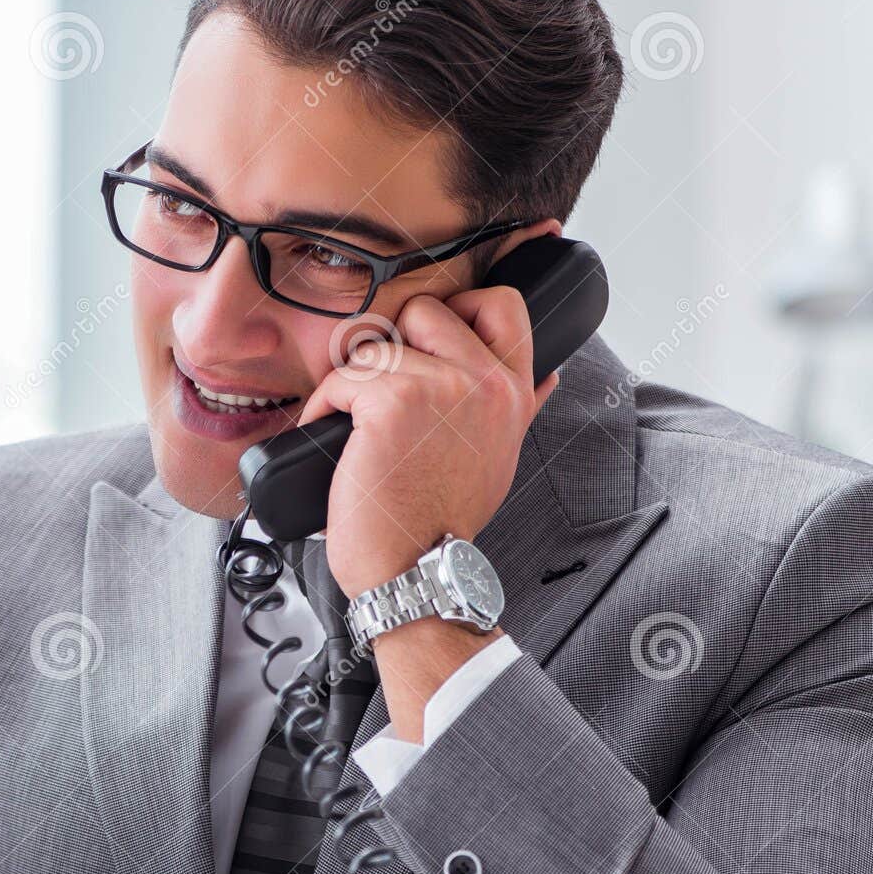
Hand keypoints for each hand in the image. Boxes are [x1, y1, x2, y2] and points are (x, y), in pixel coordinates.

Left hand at [297, 288, 557, 598]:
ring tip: (355, 429)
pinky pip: (343, 376)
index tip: (429, 340)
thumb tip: (547, 376)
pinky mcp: (392, 401)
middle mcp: (484, 383)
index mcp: (512, 393)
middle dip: (393, 346)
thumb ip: (517, 408)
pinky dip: (325, 407)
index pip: (502, 304)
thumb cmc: (444, 522)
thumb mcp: (500, 457)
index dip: (459, 307)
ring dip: (352, 385)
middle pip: (426, 310)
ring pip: (376, 346)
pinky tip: (336, 440)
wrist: (415, 569)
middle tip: (382, 391)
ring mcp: (440, 387)